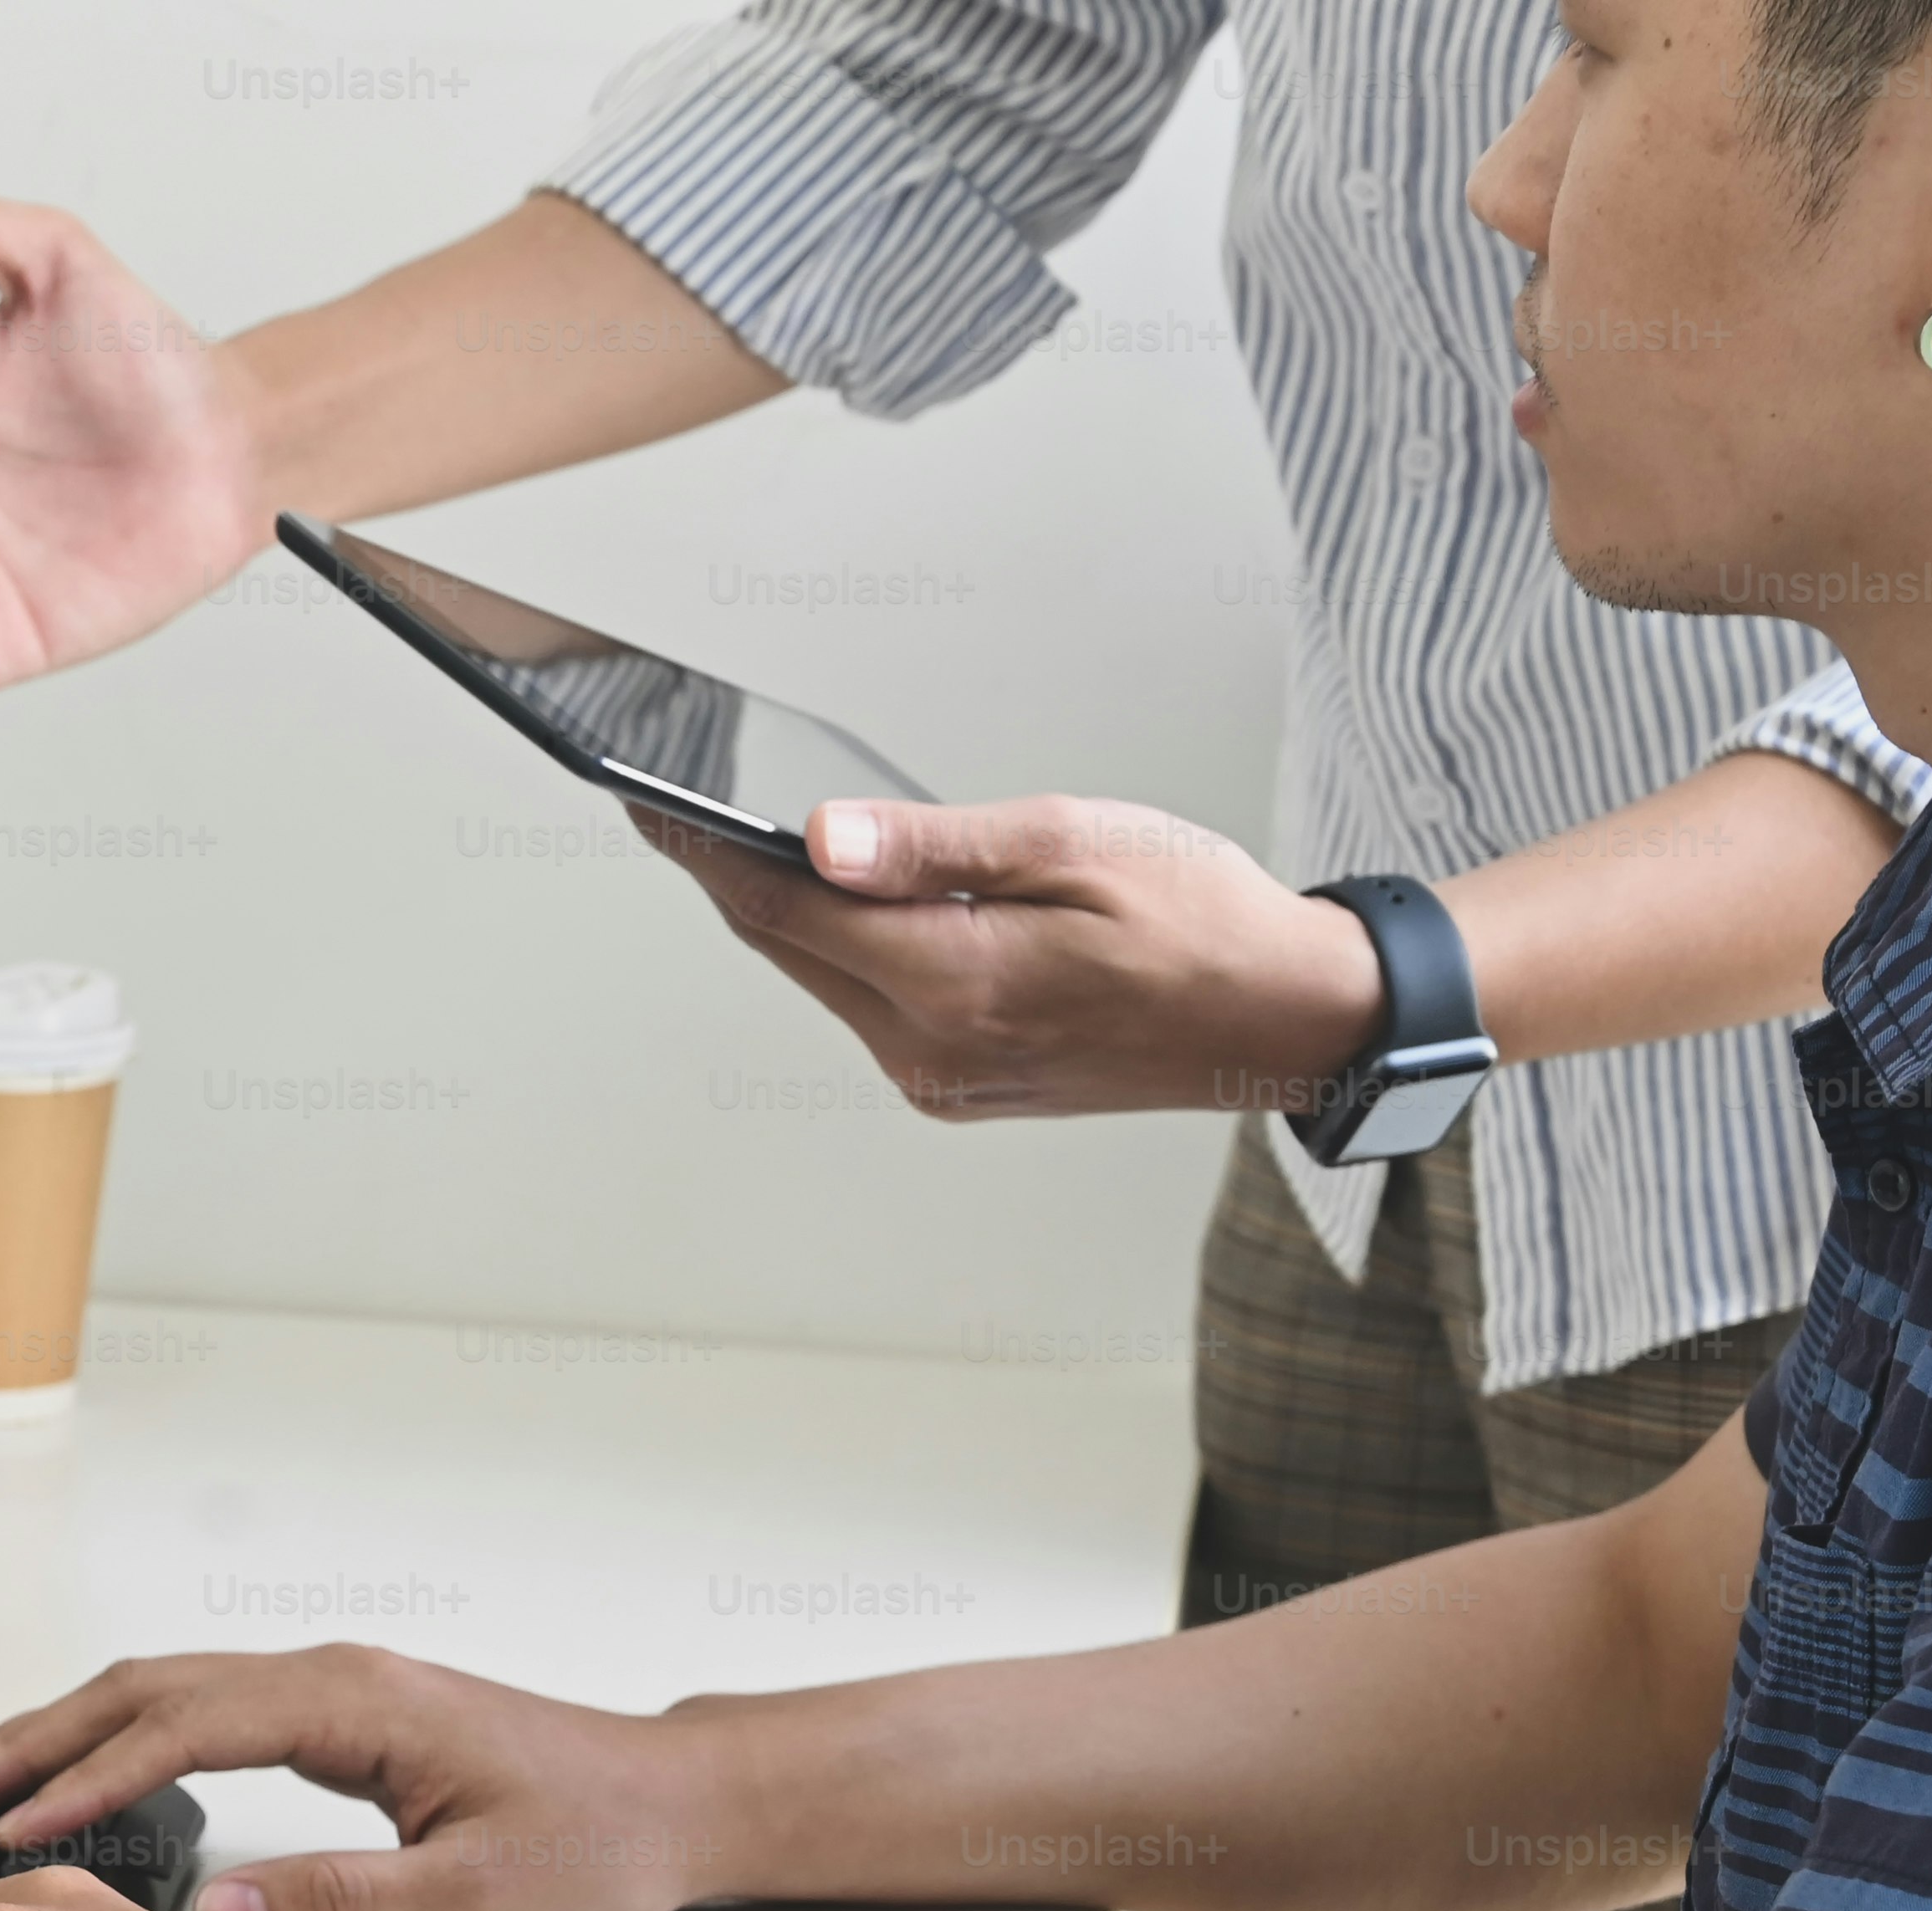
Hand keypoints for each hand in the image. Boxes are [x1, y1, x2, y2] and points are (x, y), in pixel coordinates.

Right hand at [0, 1643, 733, 1910]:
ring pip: (165, 1690)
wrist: (678, 1800)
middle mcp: (334, 1677)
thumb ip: (343, 1900)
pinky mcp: (340, 1714)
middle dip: (38, 1739)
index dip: (86, 1777)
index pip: (183, 1727)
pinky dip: (123, 1737)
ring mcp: (334, 1688)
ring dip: (68, 1731)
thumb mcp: (477, 1893)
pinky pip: (200, 1709)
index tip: (10, 1827)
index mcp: (356, 1705)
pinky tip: (79, 1775)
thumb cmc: (600, 1839)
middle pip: (149, 1689)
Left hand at [635, 796, 1392, 1120]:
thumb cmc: (1204, 918)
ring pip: (828, 979)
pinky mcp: (960, 1085)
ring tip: (746, 845)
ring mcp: (943, 1078)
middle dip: (732, 878)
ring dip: (793, 916)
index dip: (705, 854)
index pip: (787, 911)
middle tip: (674, 812)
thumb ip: (933, 846)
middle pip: (792, 949)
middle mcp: (931, 1051)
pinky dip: (849, 952)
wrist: (1283, 1014)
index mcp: (955, 985)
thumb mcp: (1071, 842)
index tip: (648, 804)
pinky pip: (873, 1007)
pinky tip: (850, 904)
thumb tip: (820, 838)